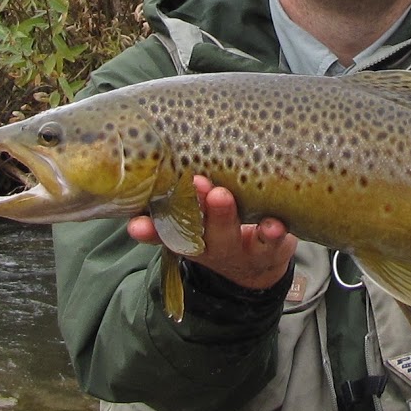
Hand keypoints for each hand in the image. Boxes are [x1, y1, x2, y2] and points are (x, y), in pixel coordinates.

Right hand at [128, 175, 296, 291]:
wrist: (262, 265)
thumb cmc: (227, 225)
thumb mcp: (204, 215)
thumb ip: (187, 192)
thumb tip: (166, 145)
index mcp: (188, 236)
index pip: (163, 232)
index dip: (149, 230)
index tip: (136, 225)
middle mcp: (210, 246)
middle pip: (196, 229)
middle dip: (193, 206)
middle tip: (195, 183)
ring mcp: (239, 250)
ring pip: (229, 236)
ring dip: (223, 216)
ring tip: (222, 196)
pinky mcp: (270, 251)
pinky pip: (271, 244)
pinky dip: (272, 233)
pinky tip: (274, 224)